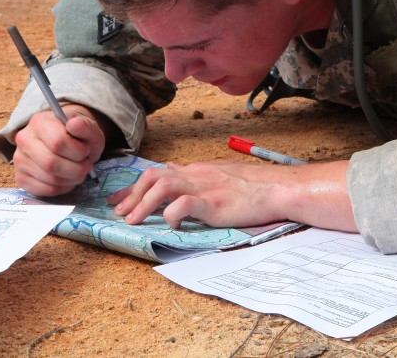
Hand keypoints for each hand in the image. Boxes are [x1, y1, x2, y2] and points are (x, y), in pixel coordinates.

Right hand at [13, 104, 105, 195]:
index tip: (86, 150)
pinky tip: (68, 178)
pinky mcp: (21, 178)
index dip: (78, 151)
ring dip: (72, 179)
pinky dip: (63, 188)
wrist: (67, 142)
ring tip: (79, 171)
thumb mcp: (88, 128)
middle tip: (86, 165)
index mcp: (39, 122)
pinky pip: (45, 190)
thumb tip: (74, 124)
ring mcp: (19, 160)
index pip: (58, 142)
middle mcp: (24, 140)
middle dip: (76, 169)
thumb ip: (85, 126)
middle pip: (51, 164)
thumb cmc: (78, 136)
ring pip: (50, 179)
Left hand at [107, 160, 356, 231]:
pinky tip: (171, 225)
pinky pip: (183, 204)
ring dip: (142, 204)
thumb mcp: (220, 175)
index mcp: (196, 170)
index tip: (118, 200)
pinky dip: (170, 215)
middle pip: (152, 175)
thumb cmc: (254, 186)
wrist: (277, 188)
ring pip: (161, 185)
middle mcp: (196, 174)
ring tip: (133, 221)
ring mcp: (204, 187)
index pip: (157, 172)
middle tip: (119, 213)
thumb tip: (173, 170)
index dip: (133, 187)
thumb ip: (195, 175)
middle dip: (131, 195)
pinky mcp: (213, 202)